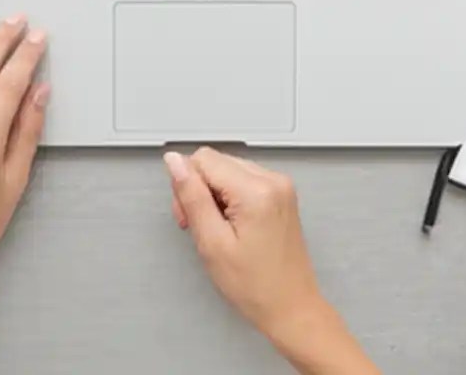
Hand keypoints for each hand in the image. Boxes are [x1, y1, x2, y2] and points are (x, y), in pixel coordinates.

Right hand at [164, 148, 378, 374]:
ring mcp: (281, 186)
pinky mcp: (282, 194)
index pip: (203, 159)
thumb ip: (191, 196)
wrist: (291, 307)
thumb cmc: (254, 285)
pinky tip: (232, 225)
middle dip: (199, 189)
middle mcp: (273, 179)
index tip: (188, 218)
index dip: (186, 185)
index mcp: (257, 190)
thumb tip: (175, 162)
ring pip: (228, 169)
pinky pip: (244, 180)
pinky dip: (230, 198)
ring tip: (218, 230)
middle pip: (216, 161)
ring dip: (214, 194)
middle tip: (201, 227)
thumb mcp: (212, 243)